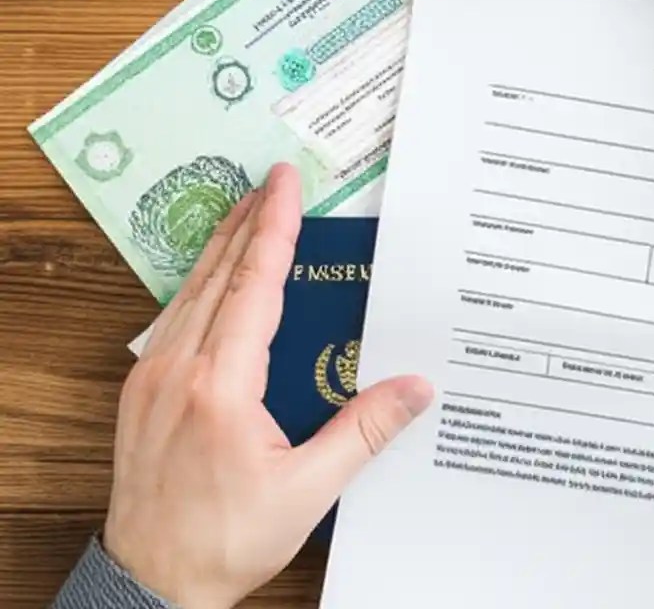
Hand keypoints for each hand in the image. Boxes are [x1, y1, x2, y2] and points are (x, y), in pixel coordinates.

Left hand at [103, 164, 433, 608]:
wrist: (152, 579)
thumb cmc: (224, 540)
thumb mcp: (307, 490)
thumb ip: (363, 431)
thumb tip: (415, 388)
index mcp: (220, 387)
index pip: (253, 287)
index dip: (274, 231)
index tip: (285, 186)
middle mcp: (177, 371)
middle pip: (217, 276)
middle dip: (248, 222)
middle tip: (271, 180)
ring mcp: (151, 379)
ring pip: (190, 293)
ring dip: (222, 249)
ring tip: (247, 212)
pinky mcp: (141, 393)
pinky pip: (173, 319)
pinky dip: (200, 285)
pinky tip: (213, 279)